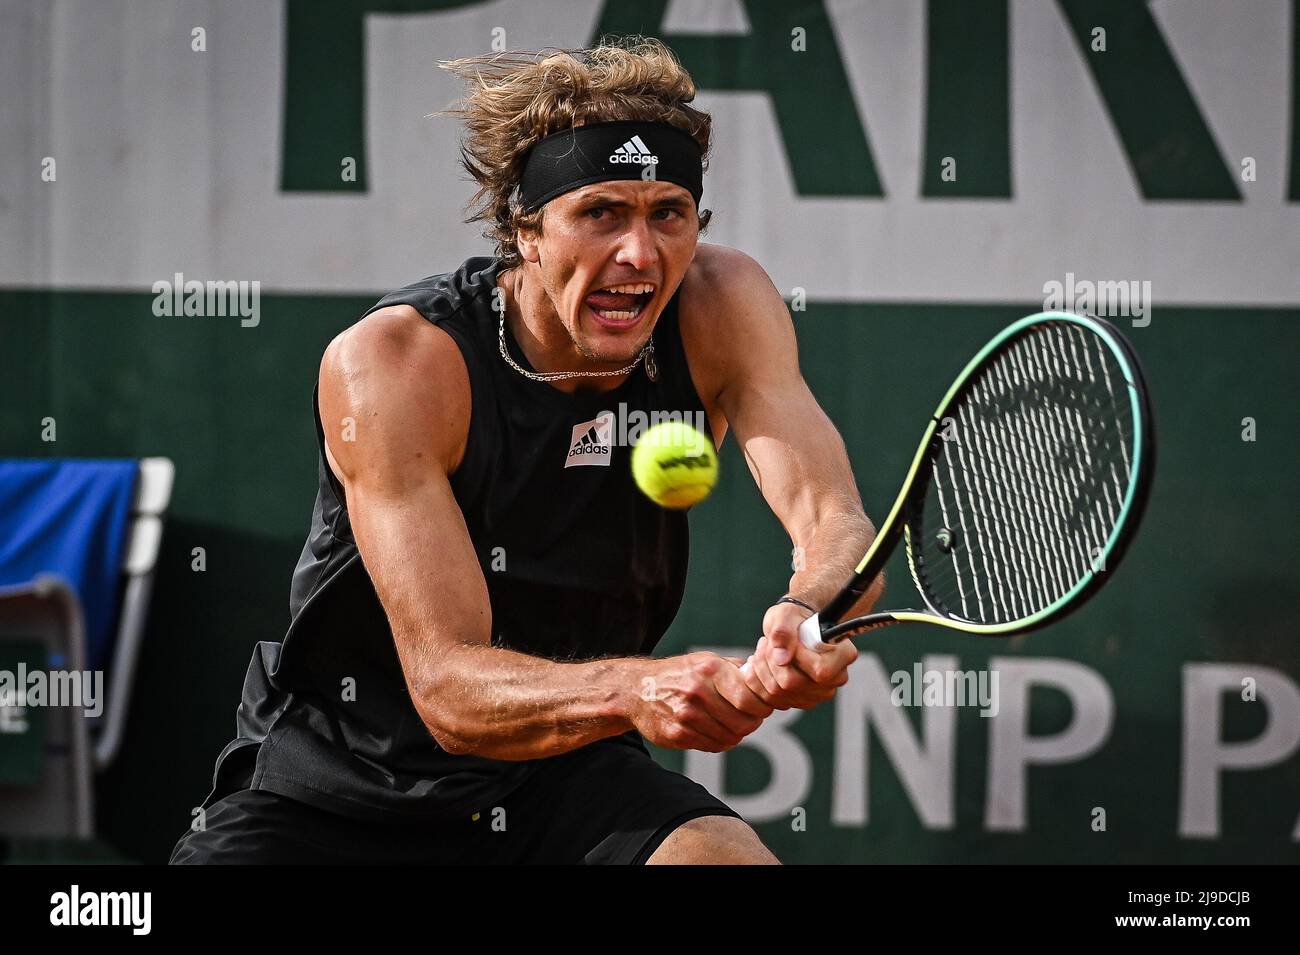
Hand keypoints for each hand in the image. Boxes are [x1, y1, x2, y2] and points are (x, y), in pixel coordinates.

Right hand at [629, 652, 773, 752]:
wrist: (637, 689)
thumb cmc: (679, 673)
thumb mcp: (705, 660)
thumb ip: (735, 668)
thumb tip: (766, 675)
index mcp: (709, 669)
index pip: (750, 698)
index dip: (763, 706)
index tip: (763, 706)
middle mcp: (698, 691)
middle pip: (744, 722)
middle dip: (753, 723)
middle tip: (751, 718)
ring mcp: (686, 715)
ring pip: (730, 737)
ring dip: (738, 734)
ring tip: (733, 724)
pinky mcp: (677, 734)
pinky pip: (713, 746)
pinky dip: (721, 741)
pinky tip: (716, 731)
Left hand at [740, 601, 856, 709]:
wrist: (794, 628)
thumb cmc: (794, 618)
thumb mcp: (786, 615)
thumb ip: (783, 631)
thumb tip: (781, 658)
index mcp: (844, 655)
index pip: (819, 670)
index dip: (796, 657)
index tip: (784, 640)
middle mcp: (836, 678)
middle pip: (794, 685)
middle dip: (771, 662)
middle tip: (765, 643)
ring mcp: (819, 693)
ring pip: (779, 694)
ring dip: (763, 671)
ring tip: (764, 651)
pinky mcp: (802, 701)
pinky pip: (773, 700)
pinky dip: (761, 682)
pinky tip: (764, 664)